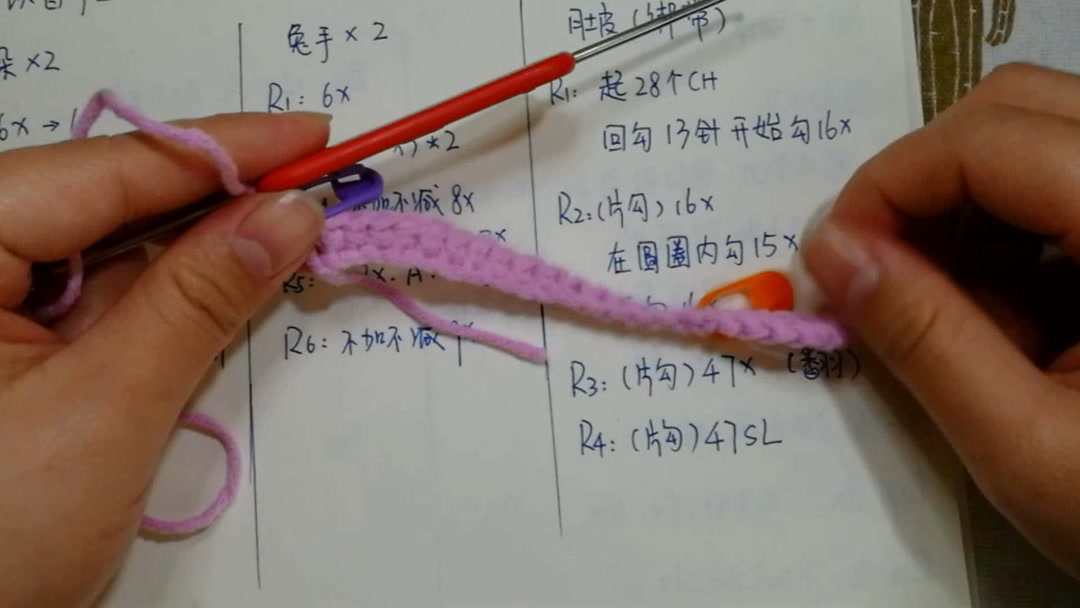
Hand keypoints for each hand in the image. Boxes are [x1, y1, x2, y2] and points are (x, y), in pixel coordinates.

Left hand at [0, 111, 328, 606]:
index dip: (218, 148)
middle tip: (314, 189)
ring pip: (105, 246)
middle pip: (104, 198)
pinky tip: (224, 283)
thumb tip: (288, 216)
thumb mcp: (107, 410)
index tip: (309, 137)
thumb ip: (199, 300)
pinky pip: (96, 295)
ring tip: (285, 236)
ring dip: (197, 247)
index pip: (101, 169)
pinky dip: (166, 293)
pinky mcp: (6, 344)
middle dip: (215, 197)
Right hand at [802, 63, 1079, 579]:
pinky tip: (1001, 317)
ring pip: (1036, 139)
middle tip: (878, 265)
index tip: (833, 257)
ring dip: (960, 208)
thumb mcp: (1026, 447)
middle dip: (922, 178)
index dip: (889, 181)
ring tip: (944, 308)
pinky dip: (1003, 237)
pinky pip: (1058, 189)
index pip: (993, 140)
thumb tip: (830, 250)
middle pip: (1018, 109)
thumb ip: (925, 340)